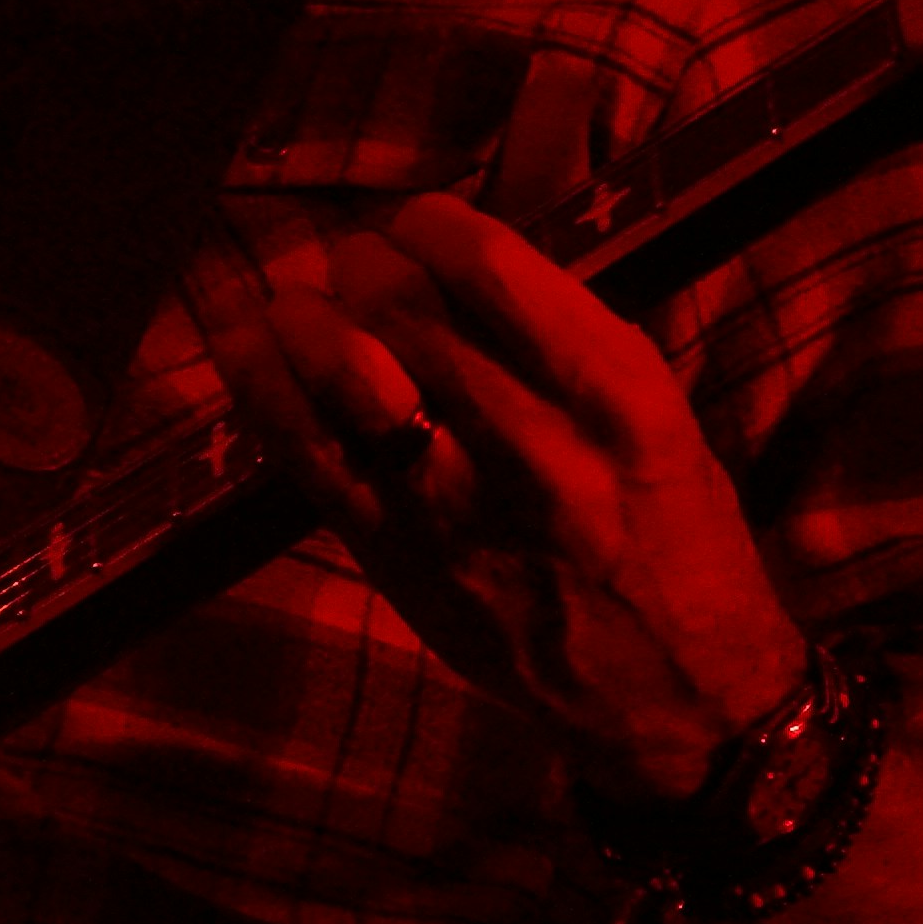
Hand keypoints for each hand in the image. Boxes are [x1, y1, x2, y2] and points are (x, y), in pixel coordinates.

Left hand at [175, 187, 812, 796]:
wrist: (673, 700)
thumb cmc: (673, 542)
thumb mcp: (655, 416)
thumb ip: (563, 338)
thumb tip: (454, 261)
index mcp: (612, 395)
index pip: (488, 265)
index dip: (427, 223)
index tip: (416, 225)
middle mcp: (531, 443)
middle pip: (400, 304)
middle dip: (361, 263)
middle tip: (358, 268)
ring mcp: (452, 504)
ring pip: (340, 366)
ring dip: (303, 313)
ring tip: (301, 304)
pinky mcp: (395, 556)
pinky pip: (303, 450)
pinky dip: (262, 382)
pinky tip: (249, 344)